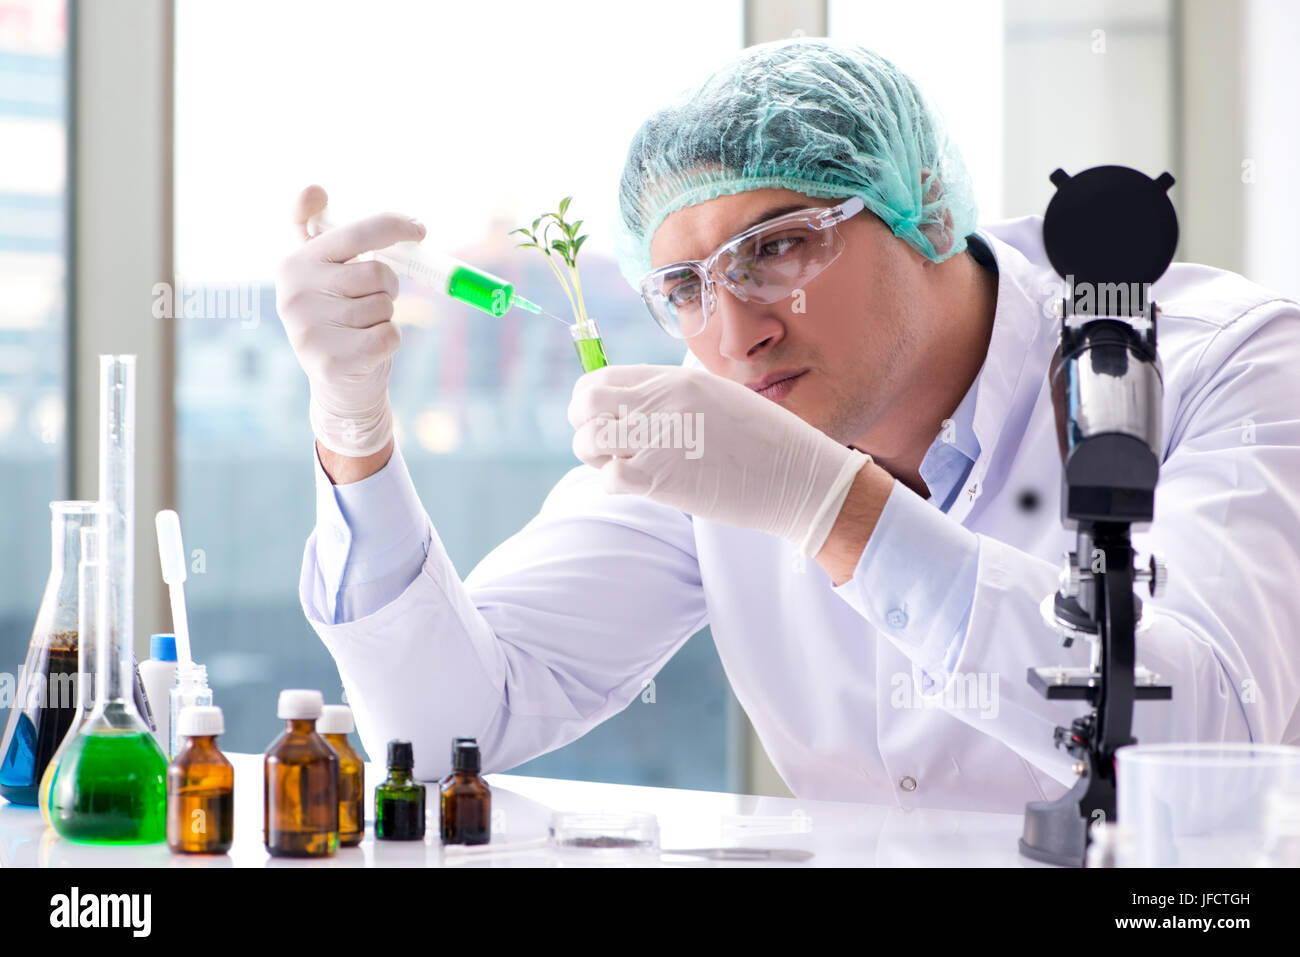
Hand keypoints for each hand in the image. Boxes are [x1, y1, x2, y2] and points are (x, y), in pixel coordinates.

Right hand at [275, 184, 424, 456]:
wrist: (338, 385)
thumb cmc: (339, 317)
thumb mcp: (323, 272)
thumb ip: (317, 229)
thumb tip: (312, 189)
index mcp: (293, 262)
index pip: (353, 233)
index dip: (390, 225)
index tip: (419, 229)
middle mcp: (293, 292)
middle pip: (376, 272)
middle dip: (388, 285)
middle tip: (376, 297)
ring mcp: (308, 328)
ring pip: (383, 305)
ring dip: (385, 315)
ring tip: (362, 327)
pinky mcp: (331, 360)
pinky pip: (388, 334)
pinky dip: (390, 340)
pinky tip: (368, 349)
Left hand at [568, 364, 870, 555]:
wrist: (797, 475)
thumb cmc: (765, 441)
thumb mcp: (720, 398)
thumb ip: (675, 397)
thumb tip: (638, 407)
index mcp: (675, 380)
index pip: (604, 377)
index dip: (592, 399)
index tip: (602, 417)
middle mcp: (661, 402)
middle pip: (586, 403)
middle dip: (584, 424)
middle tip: (604, 443)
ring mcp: (659, 438)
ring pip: (590, 440)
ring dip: (596, 456)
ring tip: (621, 464)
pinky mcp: (662, 478)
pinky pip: (609, 476)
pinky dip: (614, 482)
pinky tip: (637, 483)